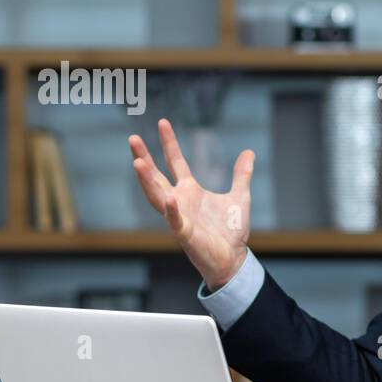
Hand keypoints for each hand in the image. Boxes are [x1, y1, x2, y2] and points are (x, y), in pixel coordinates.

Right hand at [129, 118, 254, 290]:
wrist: (233, 258)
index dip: (169, 143)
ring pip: (157, 197)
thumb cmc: (231, 231)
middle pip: (156, 176)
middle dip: (144, 158)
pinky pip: (175, 222)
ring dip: (146, 181)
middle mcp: (180, 202)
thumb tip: (249, 152)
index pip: (175, 162)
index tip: (162, 123)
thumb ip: (242, 175)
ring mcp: (179, 217)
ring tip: (137, 162)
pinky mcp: (185, 234)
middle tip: (132, 139)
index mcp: (190, 192)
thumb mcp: (240, 196)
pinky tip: (170, 198)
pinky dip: (172, 211)